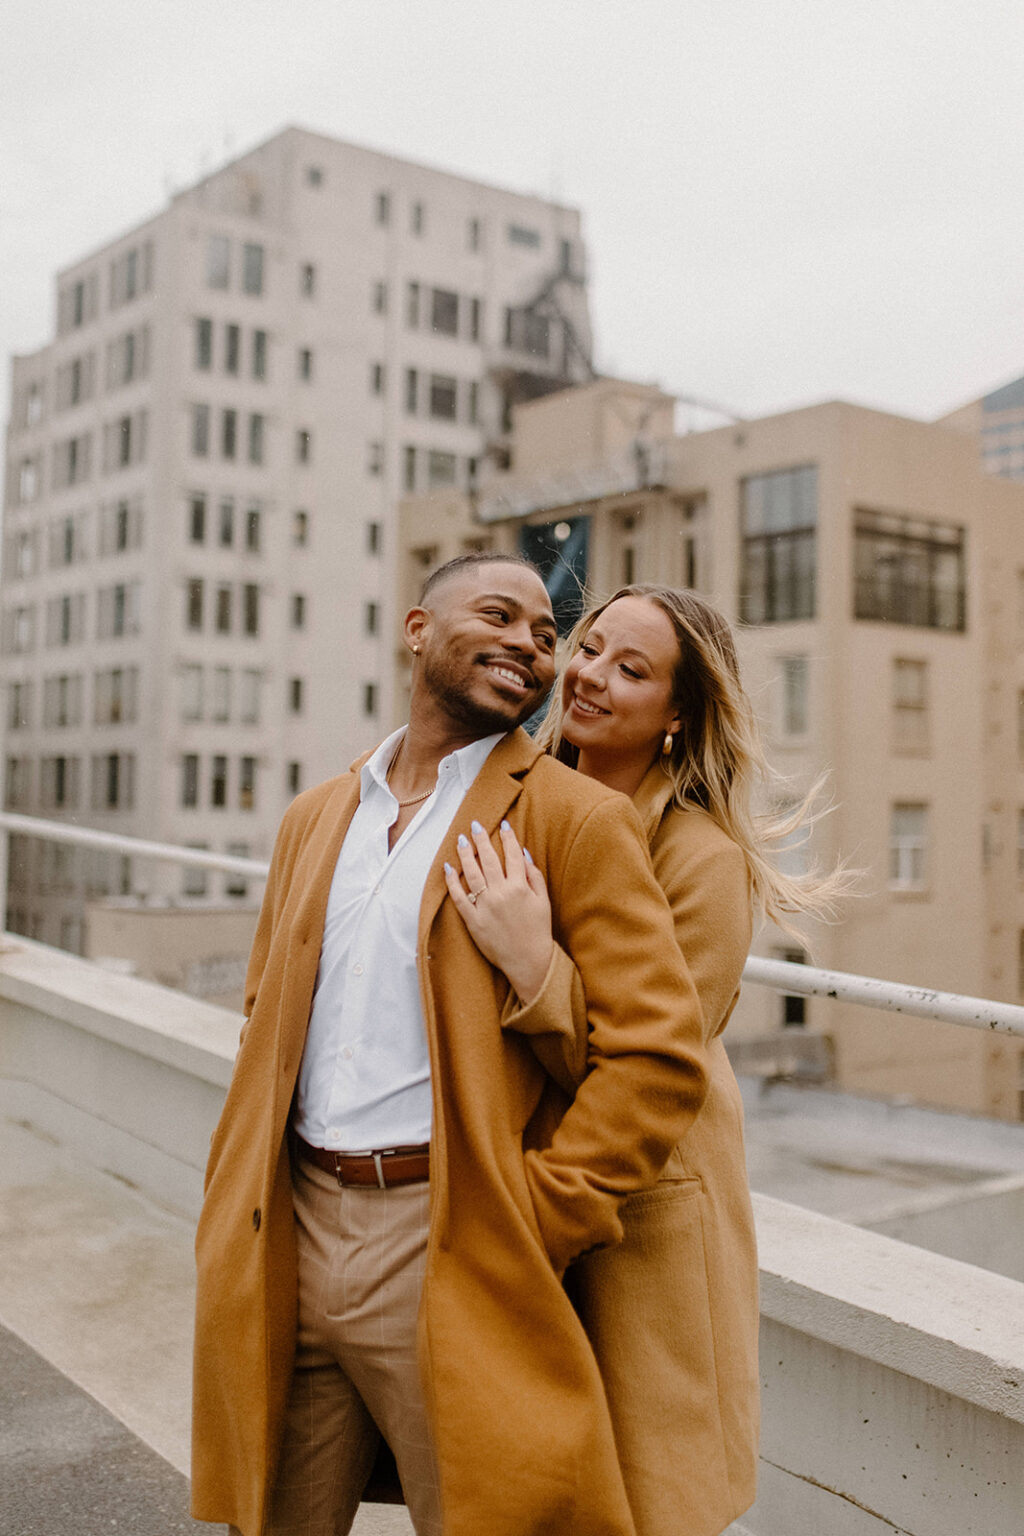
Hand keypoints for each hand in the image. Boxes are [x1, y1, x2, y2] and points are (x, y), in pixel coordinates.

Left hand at [444, 820, 553, 1004]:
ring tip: (461, 841)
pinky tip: (448, 868)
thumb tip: (523, 853)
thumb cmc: (538, 930)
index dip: (508, 837)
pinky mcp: (473, 920)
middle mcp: (501, 893)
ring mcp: (485, 907)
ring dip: (465, 855)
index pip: (512, 855)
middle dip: (481, 839)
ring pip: (471, 874)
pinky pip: (459, 898)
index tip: (503, 825)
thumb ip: (534, 876)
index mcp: (520, 887)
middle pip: (488, 859)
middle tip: (475, 825)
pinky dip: (452, 882)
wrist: (529, 961)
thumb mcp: (543, 900)